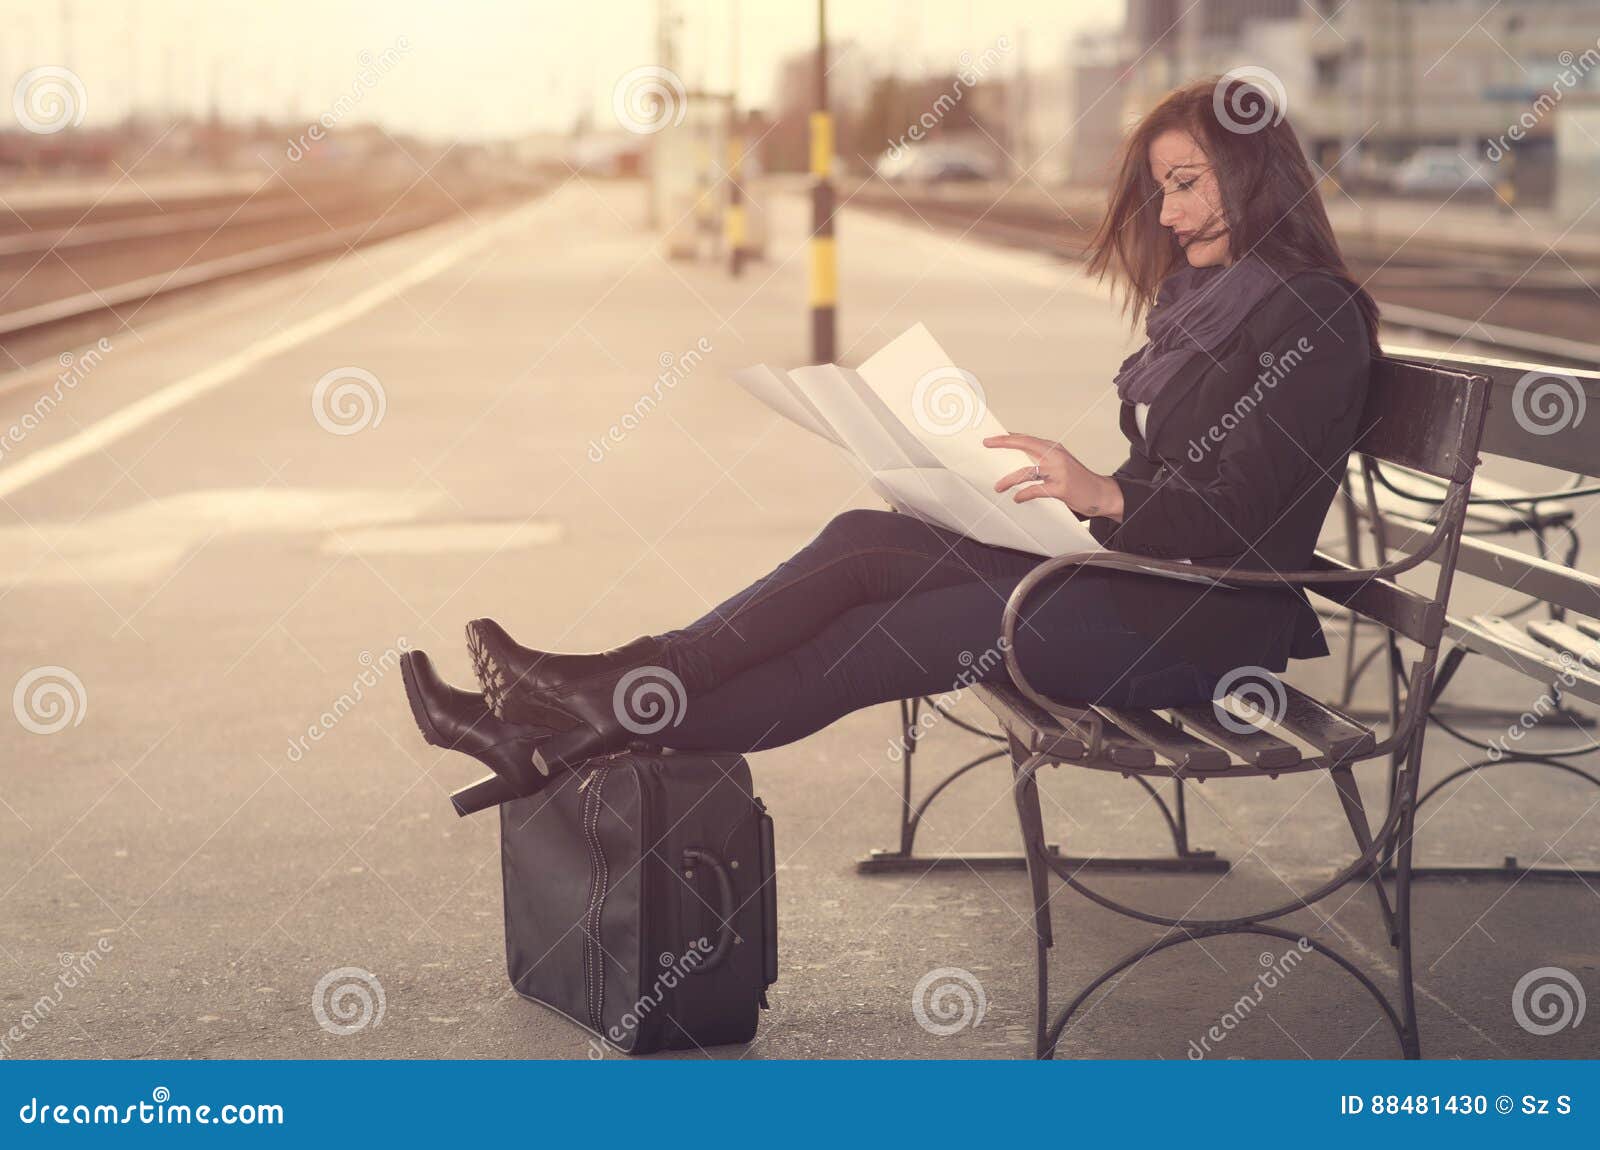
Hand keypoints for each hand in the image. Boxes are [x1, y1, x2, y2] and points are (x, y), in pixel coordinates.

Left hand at [985, 433, 1124, 520]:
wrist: (1101, 493)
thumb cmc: (1078, 479)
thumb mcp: (1060, 463)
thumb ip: (1041, 459)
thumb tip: (1018, 459)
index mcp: (1054, 448)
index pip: (1027, 438)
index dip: (1008, 437)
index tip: (992, 438)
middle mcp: (1055, 456)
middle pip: (1025, 444)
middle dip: (1005, 443)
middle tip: (988, 444)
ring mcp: (1059, 471)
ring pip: (1027, 472)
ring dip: (1009, 480)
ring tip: (998, 487)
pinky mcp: (1061, 488)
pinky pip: (1036, 490)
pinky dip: (1023, 494)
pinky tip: (1017, 498)